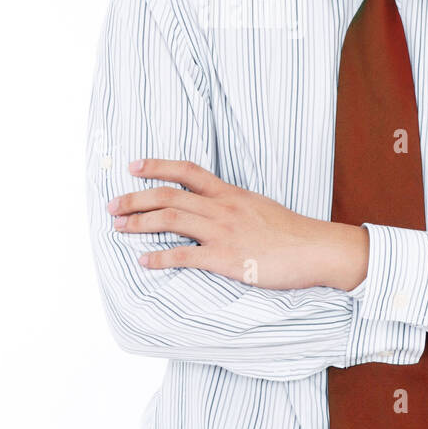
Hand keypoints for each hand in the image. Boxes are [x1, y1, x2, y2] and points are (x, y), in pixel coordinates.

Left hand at [107, 158, 365, 290]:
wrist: (315, 249)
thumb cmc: (290, 232)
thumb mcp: (258, 207)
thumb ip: (233, 205)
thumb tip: (211, 208)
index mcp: (230, 193)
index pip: (187, 171)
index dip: (157, 166)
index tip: (133, 167)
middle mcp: (222, 208)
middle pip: (169, 196)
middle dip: (135, 199)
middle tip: (112, 205)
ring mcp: (223, 232)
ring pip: (171, 220)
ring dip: (139, 223)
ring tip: (119, 227)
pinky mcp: (226, 258)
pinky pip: (186, 256)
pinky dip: (160, 258)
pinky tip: (144, 262)